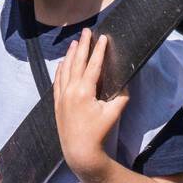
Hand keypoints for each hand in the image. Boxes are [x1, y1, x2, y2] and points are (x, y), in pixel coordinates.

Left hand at [53, 31, 128, 179]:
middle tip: (86, 31)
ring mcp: (62, 96)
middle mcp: (71, 90)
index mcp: (85, 91)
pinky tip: (62, 63)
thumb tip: (125, 84)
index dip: (99, 50)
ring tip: (75, 42)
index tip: (103, 37)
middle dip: (83, 45)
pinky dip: (60, 70)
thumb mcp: (114, 113)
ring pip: (66, 69)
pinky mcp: (57, 103)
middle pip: (77, 62)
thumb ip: (121, 96)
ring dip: (71, 54)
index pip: (93, 65)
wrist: (79, 151)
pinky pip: (57, 81)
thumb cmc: (98, 132)